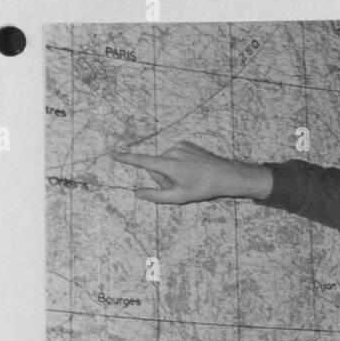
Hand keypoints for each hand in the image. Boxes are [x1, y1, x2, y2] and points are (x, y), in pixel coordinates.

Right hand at [110, 140, 272, 203]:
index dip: (127, 158)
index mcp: (170, 165)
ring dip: (172, 172)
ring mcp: (180, 145)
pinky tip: (192, 170)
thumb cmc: (204, 188)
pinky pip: (174, 156)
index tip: (113, 154)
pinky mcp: (186, 143)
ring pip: (165, 162)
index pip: (143, 161)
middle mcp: (173, 151)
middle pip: (156, 168)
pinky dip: (179, 164)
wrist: (226, 175)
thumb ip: (156, 196)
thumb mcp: (179, 197)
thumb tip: (137, 193)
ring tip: (189, 178)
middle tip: (181, 186)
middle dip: (164, 179)